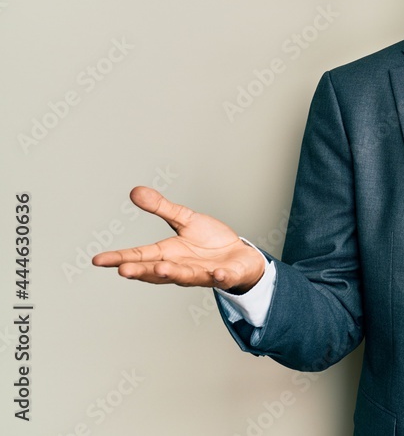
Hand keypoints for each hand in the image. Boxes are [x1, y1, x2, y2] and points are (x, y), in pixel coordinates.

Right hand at [92, 186, 265, 293]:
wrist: (240, 255)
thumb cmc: (209, 241)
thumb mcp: (185, 220)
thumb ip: (162, 208)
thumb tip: (135, 191)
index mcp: (168, 254)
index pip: (139, 256)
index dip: (119, 258)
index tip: (98, 260)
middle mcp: (181, 267)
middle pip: (156, 270)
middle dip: (141, 271)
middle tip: (124, 270)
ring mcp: (202, 273)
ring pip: (185, 276)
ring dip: (173, 274)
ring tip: (161, 268)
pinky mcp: (226, 275)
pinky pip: (223, 278)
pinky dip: (220, 277)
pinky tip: (217, 274)